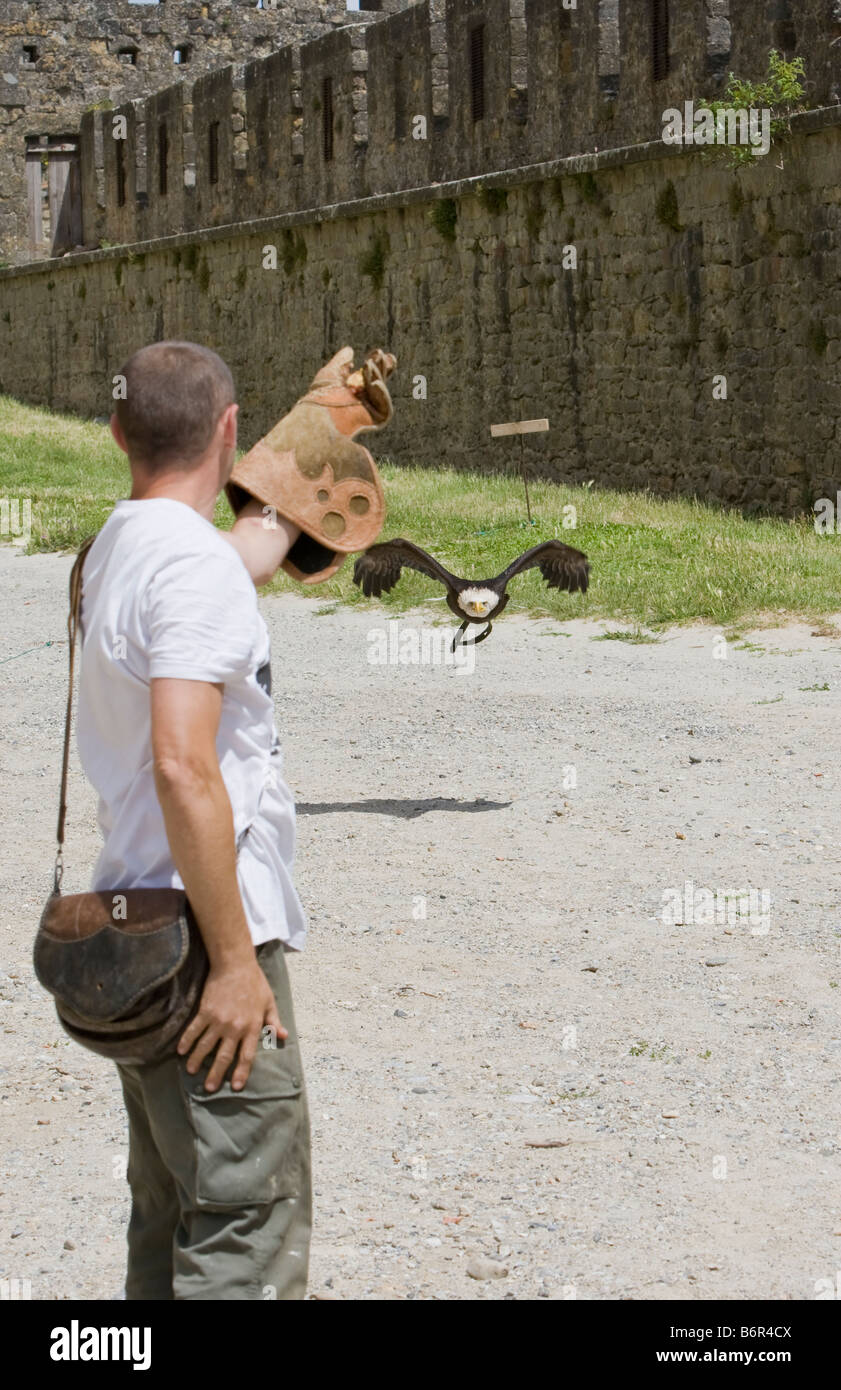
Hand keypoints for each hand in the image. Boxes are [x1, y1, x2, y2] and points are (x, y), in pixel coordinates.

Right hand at [177, 957, 287, 1092]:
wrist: (235, 965)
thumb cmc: (255, 982)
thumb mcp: (269, 1002)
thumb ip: (274, 1021)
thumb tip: (283, 1036)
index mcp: (251, 1027)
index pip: (246, 1055)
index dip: (241, 1072)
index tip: (235, 1086)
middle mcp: (234, 1027)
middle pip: (224, 1056)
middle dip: (216, 1074)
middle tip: (209, 1088)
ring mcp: (218, 1020)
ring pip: (205, 1046)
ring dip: (197, 1060)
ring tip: (191, 1071)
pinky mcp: (205, 1011)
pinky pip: (194, 1030)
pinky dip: (186, 1041)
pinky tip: (181, 1051)